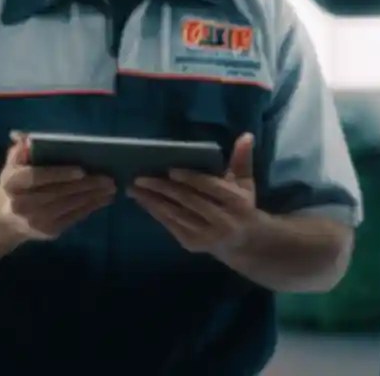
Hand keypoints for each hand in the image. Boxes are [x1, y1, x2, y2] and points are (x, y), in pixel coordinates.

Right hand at [0, 131, 115, 240]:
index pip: (36, 177)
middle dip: (85, 185)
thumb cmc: (16, 184)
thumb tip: (26, 137)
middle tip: (107, 177)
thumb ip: (21, 149)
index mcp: (11, 183)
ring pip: (69, 205)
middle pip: (58, 192)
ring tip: (111, 186)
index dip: (59, 174)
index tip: (81, 170)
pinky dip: (91, 207)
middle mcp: (21, 204)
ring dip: (93, 196)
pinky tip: (104, 199)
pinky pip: (73, 218)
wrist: (7, 218)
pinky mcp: (49, 232)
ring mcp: (35, 220)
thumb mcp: (13, 164)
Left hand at [129, 133, 260, 255]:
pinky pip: (171, 226)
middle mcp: (222, 219)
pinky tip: (143, 201)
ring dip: (152, 201)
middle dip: (162, 188)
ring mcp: (206, 234)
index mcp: (236, 201)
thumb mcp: (245, 183)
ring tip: (134, 189)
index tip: (170, 170)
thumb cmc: (241, 206)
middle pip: (188, 201)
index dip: (190, 179)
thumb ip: (242, 159)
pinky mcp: (192, 243)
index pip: (210, 187)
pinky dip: (155, 213)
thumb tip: (246, 136)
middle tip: (140, 177)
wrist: (243, 243)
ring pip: (176, 214)